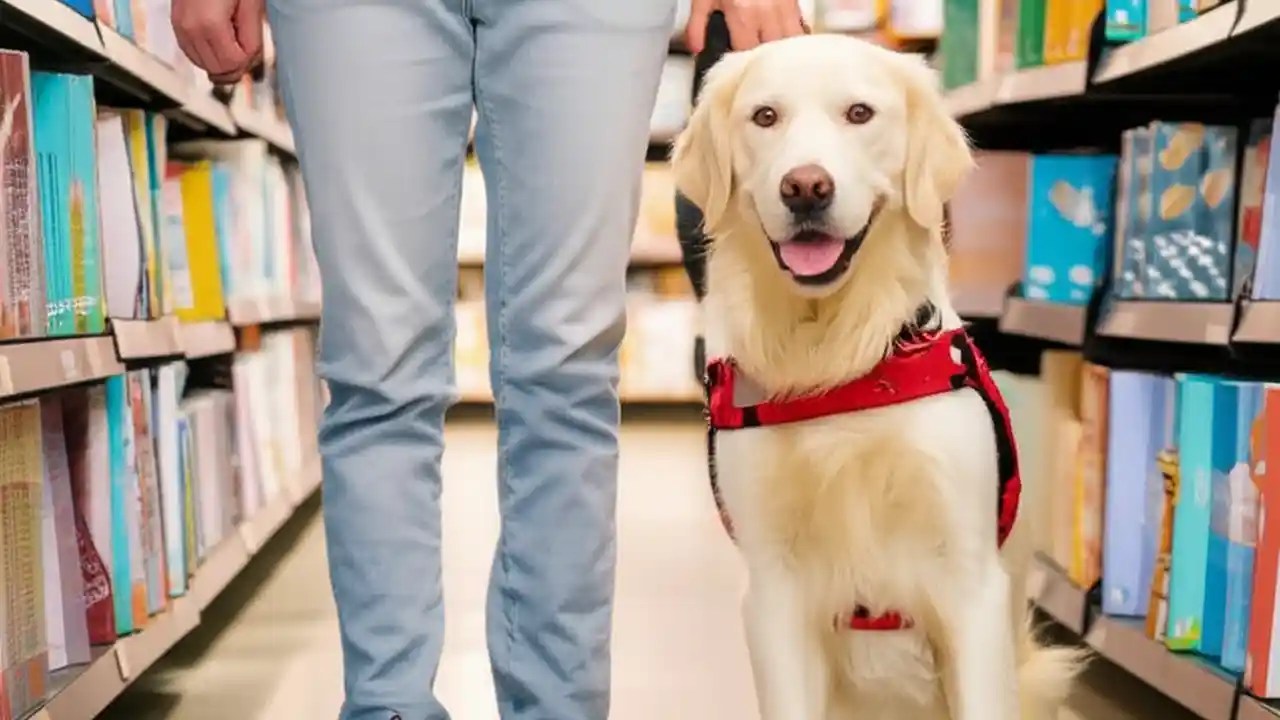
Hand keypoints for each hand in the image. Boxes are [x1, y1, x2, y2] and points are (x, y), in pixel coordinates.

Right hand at [172, 0, 264, 84]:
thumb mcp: (251, 4)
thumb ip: (252, 37)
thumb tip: (250, 60)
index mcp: (210, 25)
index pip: (232, 64)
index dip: (247, 60)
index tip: (254, 48)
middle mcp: (190, 30)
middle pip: (216, 70)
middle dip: (235, 65)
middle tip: (247, 49)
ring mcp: (180, 27)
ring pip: (203, 65)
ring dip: (221, 61)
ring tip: (233, 41)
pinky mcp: (176, 23)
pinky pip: (193, 52)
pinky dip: (207, 54)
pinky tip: (219, 40)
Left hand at [685, 0, 806, 53]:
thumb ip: (697, 24)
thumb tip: (697, 48)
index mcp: (743, 13)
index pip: (745, 52)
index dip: (740, 62)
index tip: (736, 65)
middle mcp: (766, 12)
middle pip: (770, 51)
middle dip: (762, 59)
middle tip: (754, 63)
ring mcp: (784, 6)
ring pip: (790, 41)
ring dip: (781, 51)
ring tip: (771, 56)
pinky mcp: (793, 2)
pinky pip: (799, 27)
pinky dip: (793, 37)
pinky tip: (785, 41)